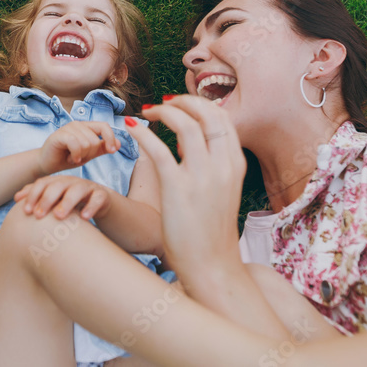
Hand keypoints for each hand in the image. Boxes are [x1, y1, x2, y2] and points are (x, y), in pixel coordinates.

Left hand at [15, 176, 112, 219]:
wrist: (99, 200)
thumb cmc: (71, 201)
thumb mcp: (55, 198)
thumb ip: (36, 196)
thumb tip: (16, 198)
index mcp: (58, 181)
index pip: (43, 184)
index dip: (33, 196)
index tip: (26, 212)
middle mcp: (71, 182)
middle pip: (58, 186)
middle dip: (47, 200)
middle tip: (38, 215)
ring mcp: (87, 187)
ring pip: (77, 190)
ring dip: (67, 202)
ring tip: (59, 216)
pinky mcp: (101, 195)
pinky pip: (97, 198)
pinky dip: (91, 207)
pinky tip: (84, 218)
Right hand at [37, 121, 118, 175]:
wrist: (48, 164)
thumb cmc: (68, 157)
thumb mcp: (89, 154)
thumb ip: (102, 148)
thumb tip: (119, 143)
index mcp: (86, 127)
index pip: (104, 126)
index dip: (110, 138)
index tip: (112, 151)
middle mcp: (77, 124)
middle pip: (95, 139)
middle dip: (90, 154)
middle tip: (80, 157)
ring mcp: (68, 128)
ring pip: (86, 143)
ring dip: (81, 156)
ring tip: (73, 157)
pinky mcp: (59, 135)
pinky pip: (76, 144)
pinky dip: (76, 155)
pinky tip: (71, 159)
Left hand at [124, 95, 245, 279]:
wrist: (212, 265)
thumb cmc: (211, 230)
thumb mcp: (225, 190)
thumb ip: (216, 165)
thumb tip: (196, 143)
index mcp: (235, 164)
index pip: (222, 118)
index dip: (200, 104)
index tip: (181, 103)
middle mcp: (222, 165)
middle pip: (207, 114)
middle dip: (183, 101)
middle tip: (162, 103)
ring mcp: (201, 176)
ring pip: (185, 125)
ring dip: (163, 112)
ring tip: (146, 113)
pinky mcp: (177, 188)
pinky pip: (158, 149)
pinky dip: (143, 133)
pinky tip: (131, 129)